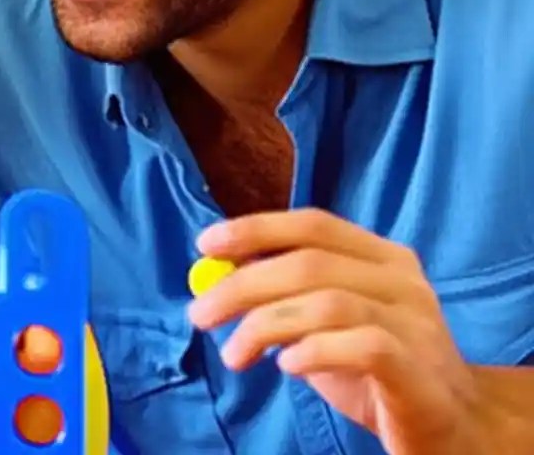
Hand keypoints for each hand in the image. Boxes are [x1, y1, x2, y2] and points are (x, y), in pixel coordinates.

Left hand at [187, 209, 483, 454]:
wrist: (452, 427)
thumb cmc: (377, 370)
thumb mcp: (326, 324)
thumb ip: (286, 295)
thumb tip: (220, 271)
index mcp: (383, 259)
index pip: (314, 225)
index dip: (256, 228)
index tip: (205, 246)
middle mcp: (404, 283)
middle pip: (310, 264)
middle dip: (242, 286)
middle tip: (200, 315)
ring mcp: (417, 324)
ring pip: (328, 303)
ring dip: (265, 326)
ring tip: (235, 356)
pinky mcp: (419, 370)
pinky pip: (361, 346)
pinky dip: (313, 351)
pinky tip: (286, 366)